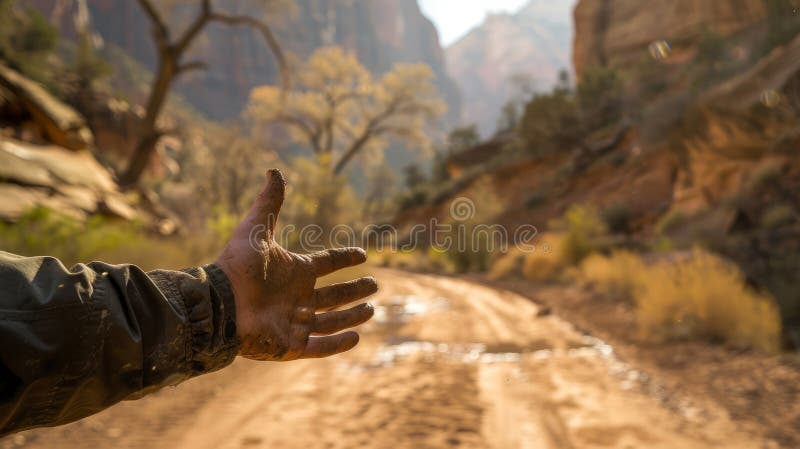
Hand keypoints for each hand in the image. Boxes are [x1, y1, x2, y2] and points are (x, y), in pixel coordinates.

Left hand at [214, 169, 376, 360]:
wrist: (219, 303)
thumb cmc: (237, 266)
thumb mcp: (256, 229)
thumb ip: (270, 202)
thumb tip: (274, 170)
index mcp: (295, 272)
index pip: (327, 264)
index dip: (344, 258)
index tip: (362, 255)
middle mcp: (298, 297)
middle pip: (334, 294)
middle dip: (355, 290)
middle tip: (374, 285)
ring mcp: (295, 322)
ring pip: (332, 320)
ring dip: (352, 315)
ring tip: (371, 310)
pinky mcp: (291, 345)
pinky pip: (321, 346)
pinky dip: (338, 343)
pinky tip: (356, 337)